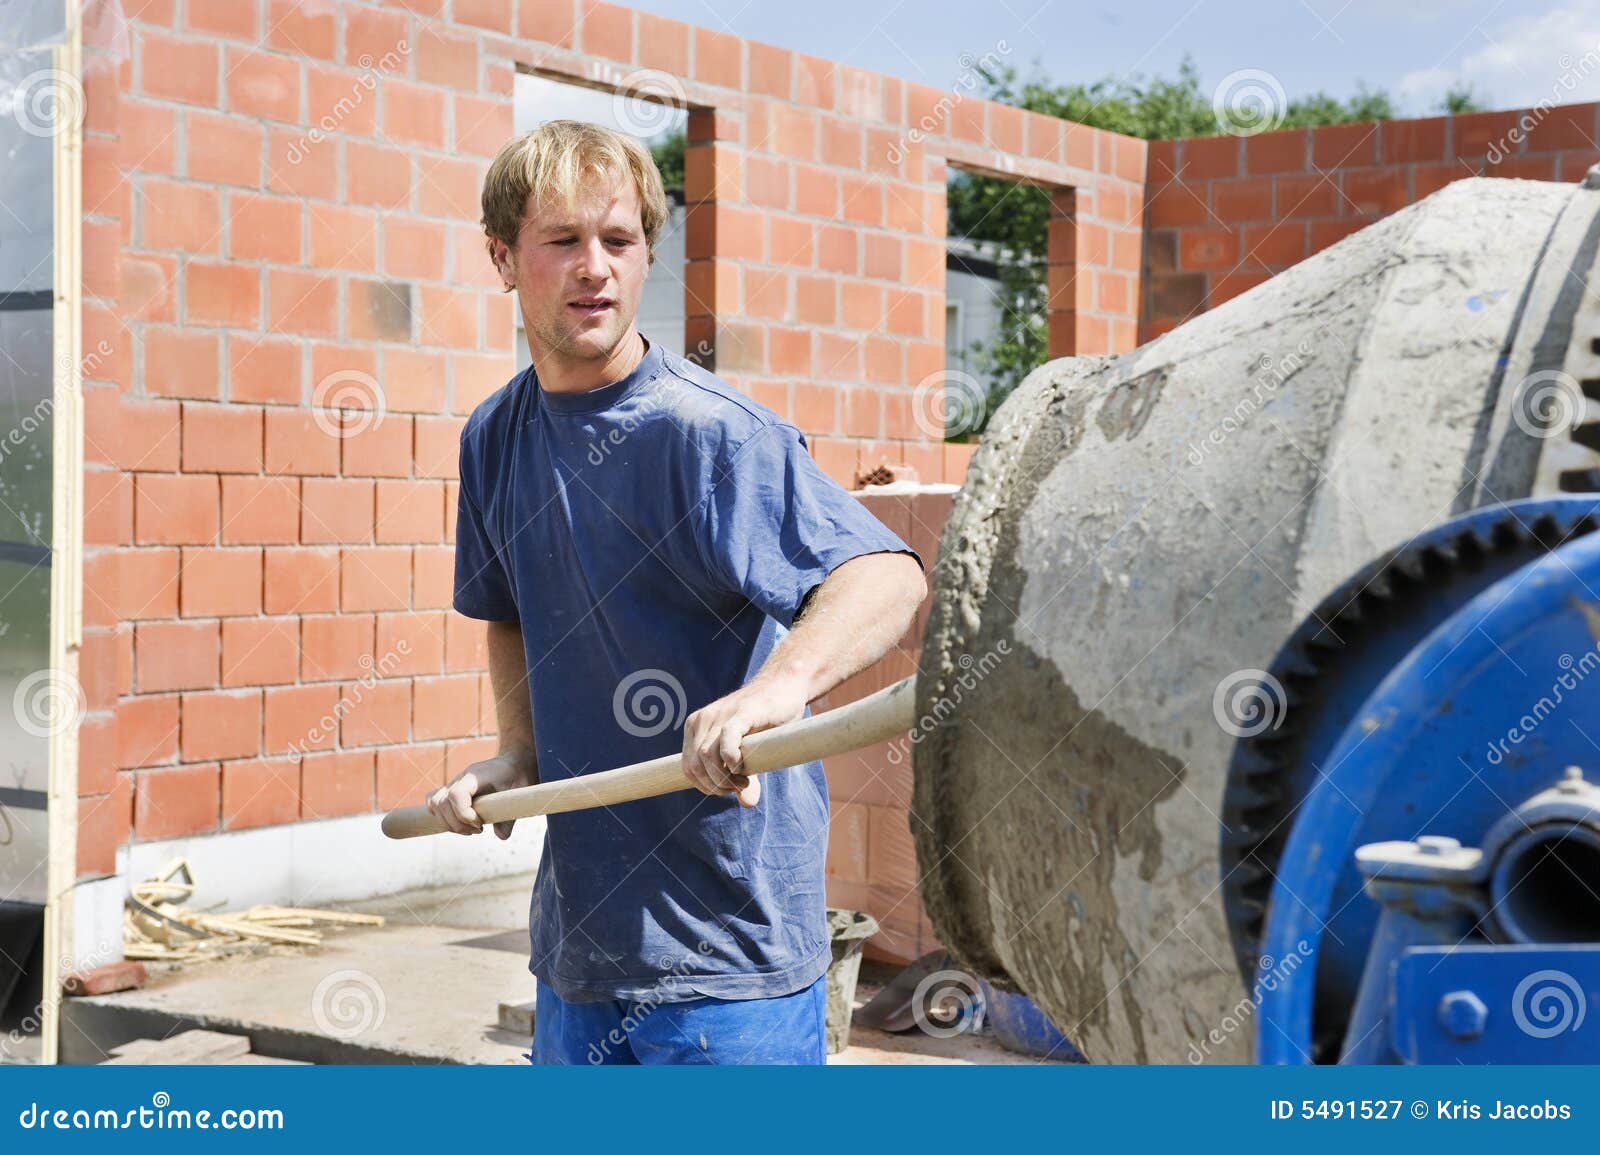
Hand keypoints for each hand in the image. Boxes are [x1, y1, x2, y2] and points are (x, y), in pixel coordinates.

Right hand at [426, 749, 535, 838]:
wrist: (513, 763)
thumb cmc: (518, 776)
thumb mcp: (520, 794)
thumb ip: (510, 816)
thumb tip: (501, 836)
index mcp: (477, 775)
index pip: (456, 793)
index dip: (463, 814)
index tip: (480, 825)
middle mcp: (461, 778)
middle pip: (442, 802)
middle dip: (457, 824)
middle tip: (478, 830)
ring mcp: (454, 783)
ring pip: (435, 803)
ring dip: (449, 822)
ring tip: (470, 829)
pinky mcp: (452, 791)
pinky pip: (435, 802)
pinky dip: (442, 816)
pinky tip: (459, 823)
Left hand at [681, 676, 809, 808]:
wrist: (784, 686)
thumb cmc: (765, 720)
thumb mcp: (749, 753)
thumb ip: (743, 776)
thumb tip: (747, 804)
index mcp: (696, 727)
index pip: (687, 767)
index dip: (704, 785)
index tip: (725, 790)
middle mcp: (703, 719)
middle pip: (695, 765)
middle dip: (713, 785)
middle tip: (736, 788)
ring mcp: (721, 714)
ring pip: (707, 756)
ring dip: (723, 777)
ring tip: (743, 782)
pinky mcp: (742, 713)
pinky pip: (726, 739)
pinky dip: (730, 759)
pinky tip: (741, 767)